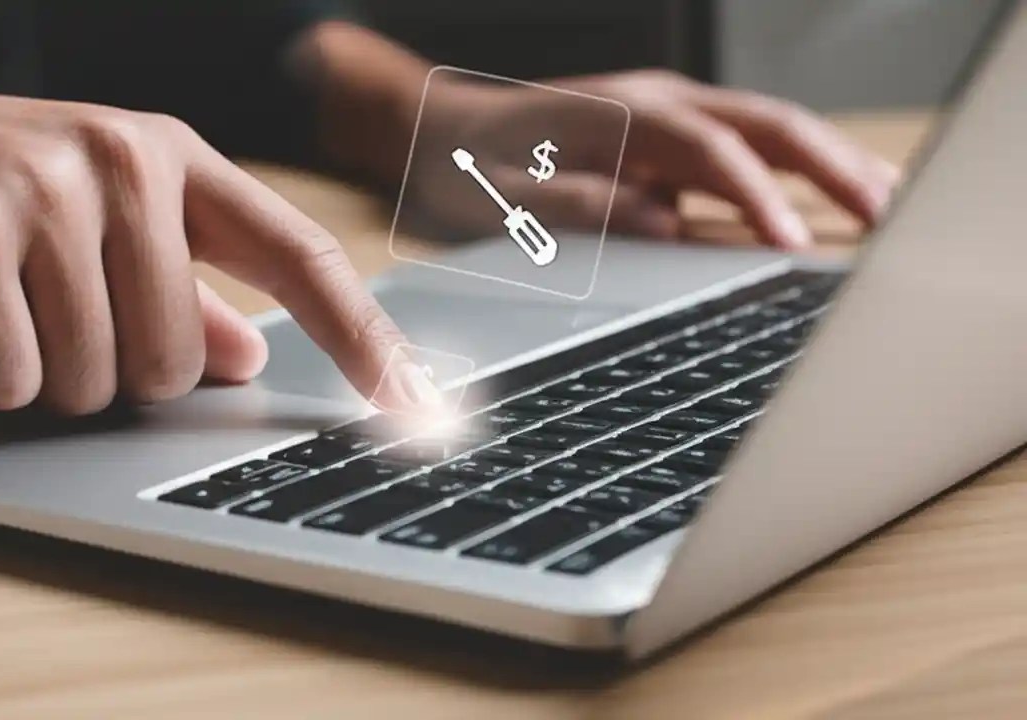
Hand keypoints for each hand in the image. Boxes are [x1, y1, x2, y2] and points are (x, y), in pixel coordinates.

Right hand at [0, 56, 417, 414]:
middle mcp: (121, 160)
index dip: (361, 335)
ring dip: (28, 368)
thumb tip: (250, 352)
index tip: (410, 398)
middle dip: (99, 368)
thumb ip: (179, 291)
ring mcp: (48, 189)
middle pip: (174, 361)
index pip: (296, 254)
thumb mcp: (82, 227)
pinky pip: (8, 379)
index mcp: (165, 156)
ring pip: (94, 380)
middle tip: (29, 307)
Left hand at [412, 69, 898, 249]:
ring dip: (833, 162)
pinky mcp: (669, 134)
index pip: (710, 151)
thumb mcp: (498, 196)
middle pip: (767, 124)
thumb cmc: (461, 166)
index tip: (792, 244)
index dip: (758, 195)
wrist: (431, 128)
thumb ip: (576, 206)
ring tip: (890, 208)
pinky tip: (832, 199)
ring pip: (771, 128)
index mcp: (618, 116)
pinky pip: (750, 146)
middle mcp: (654, 103)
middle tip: (889, 220)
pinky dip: (801, 169)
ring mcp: (667, 113)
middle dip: (832, 168)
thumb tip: (662, 222)